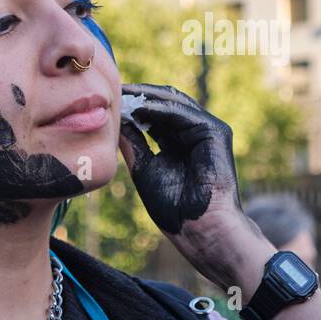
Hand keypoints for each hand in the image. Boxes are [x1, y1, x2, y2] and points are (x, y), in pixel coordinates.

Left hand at [118, 84, 272, 291]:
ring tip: (121, 94)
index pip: (153, 115)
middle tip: (112, 90)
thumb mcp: (145, 169)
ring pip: (173, 103)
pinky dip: (160, 108)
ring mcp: (206, 130)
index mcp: (177, 143)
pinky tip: (138, 107)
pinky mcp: (215, 132)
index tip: (106, 101)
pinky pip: (183, 113)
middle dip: (138, 96)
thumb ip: (133, 144)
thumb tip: (113, 122)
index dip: (131, 107)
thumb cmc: (175, 209)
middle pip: (164, 103)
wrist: (200, 229)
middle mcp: (192, 133)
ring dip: (146, 98)